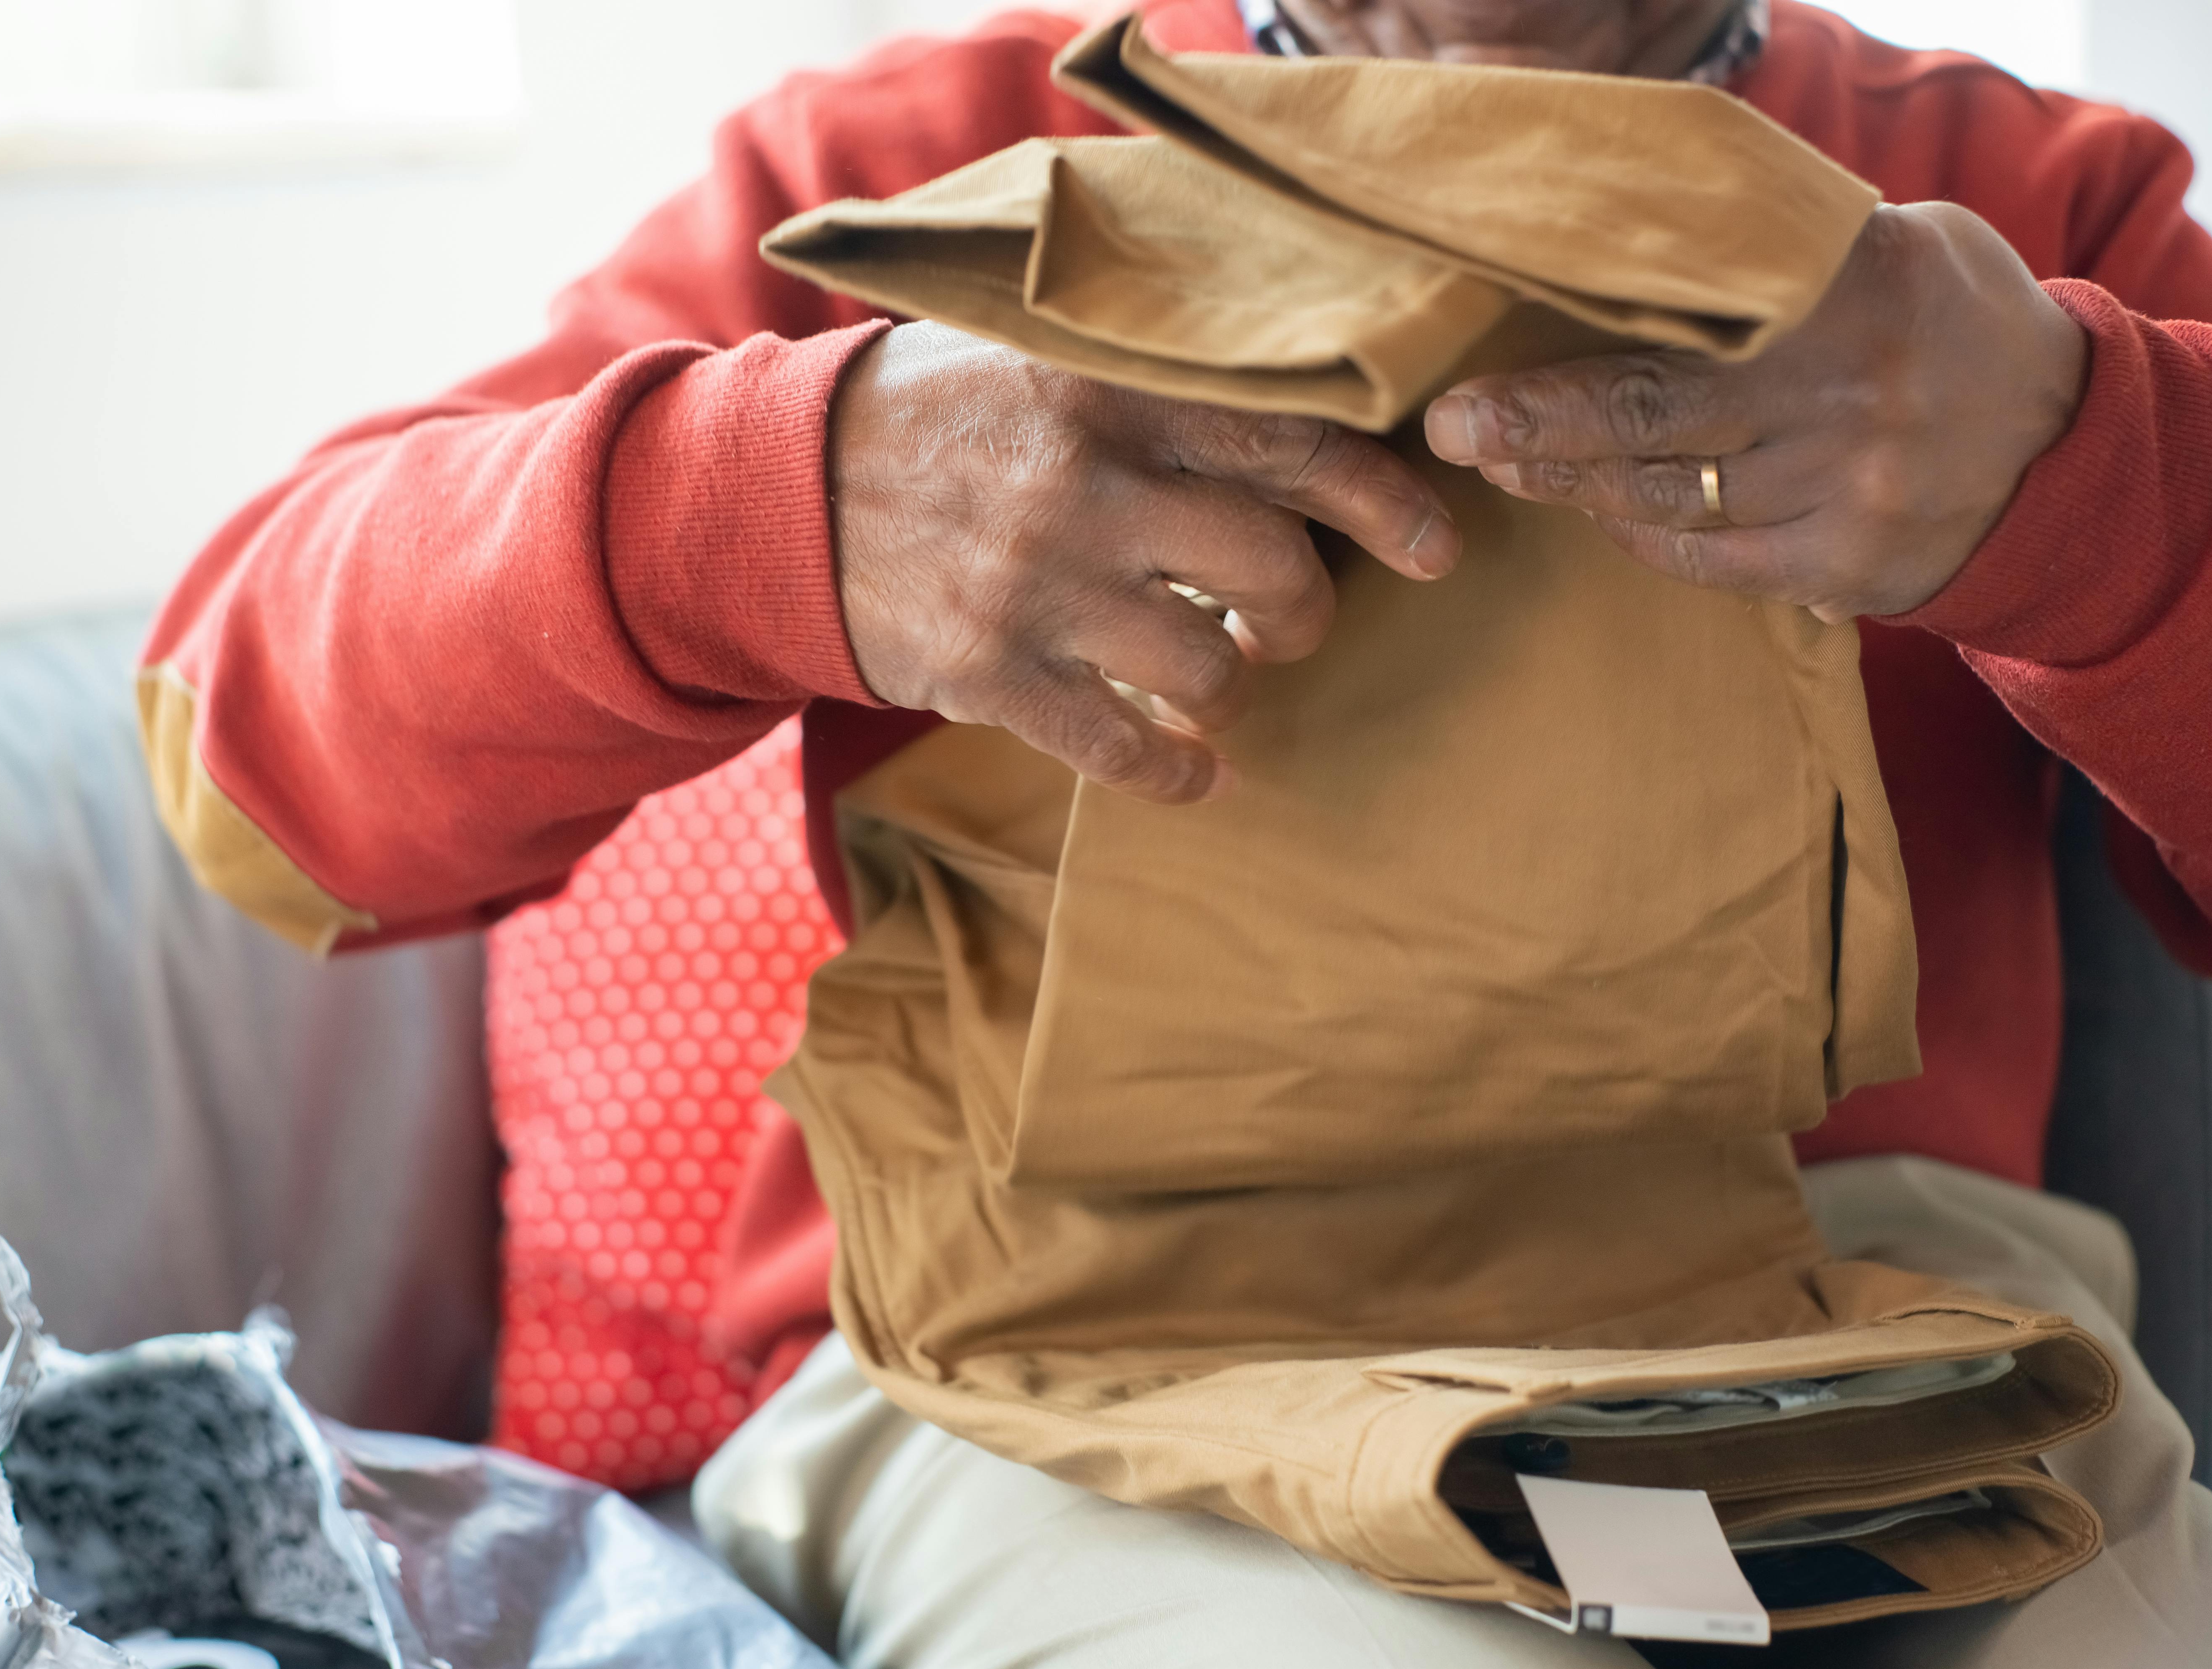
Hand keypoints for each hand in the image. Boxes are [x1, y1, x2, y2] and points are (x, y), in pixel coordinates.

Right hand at [829, 321, 1460, 801]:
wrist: (775, 492)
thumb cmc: (936, 415)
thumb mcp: (1037, 352)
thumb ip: (1155, 368)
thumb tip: (1304, 391)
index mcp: (1107, 391)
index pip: (1288, 439)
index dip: (1380, 496)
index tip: (1436, 543)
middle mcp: (1082, 486)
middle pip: (1273, 566)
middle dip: (1304, 609)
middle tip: (1288, 617)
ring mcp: (1033, 587)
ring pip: (1209, 668)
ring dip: (1235, 688)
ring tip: (1219, 678)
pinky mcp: (987, 674)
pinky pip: (1123, 751)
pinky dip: (1177, 772)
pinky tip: (1193, 769)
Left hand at [1421, 202, 2088, 621]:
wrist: (2073, 447)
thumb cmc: (1953, 323)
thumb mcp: (1893, 246)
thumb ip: (1784, 250)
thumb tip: (1649, 238)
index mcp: (1860, 297)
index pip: (1685, 330)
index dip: (1572, 362)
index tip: (1480, 376)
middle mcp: (1851, 399)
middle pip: (1657, 422)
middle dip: (1540, 433)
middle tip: (1455, 431)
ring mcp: (1851, 493)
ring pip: (1674, 498)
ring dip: (1576, 487)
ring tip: (1505, 465)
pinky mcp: (1851, 567)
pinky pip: (1715, 562)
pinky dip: (1649, 537)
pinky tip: (1602, 511)